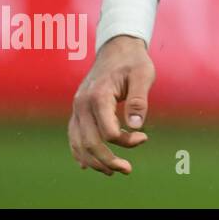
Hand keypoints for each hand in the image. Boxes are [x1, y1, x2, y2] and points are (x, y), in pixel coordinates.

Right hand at [68, 35, 153, 175]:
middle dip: (108, 160)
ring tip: (112, 171)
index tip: (144, 138)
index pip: (108, 131)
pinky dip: (80, 153)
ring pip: (78, 143)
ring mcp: (77, 108)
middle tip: (127, 170)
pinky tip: (88, 165)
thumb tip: (137, 127)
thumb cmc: (133, 62)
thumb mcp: (144, 75)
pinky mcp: (77, 111)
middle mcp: (82, 104)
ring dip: (94, 161)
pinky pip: (74, 136)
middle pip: (90, 143)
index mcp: (99, 96)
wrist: (117, 48)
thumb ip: (140, 100)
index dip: (126, 141)